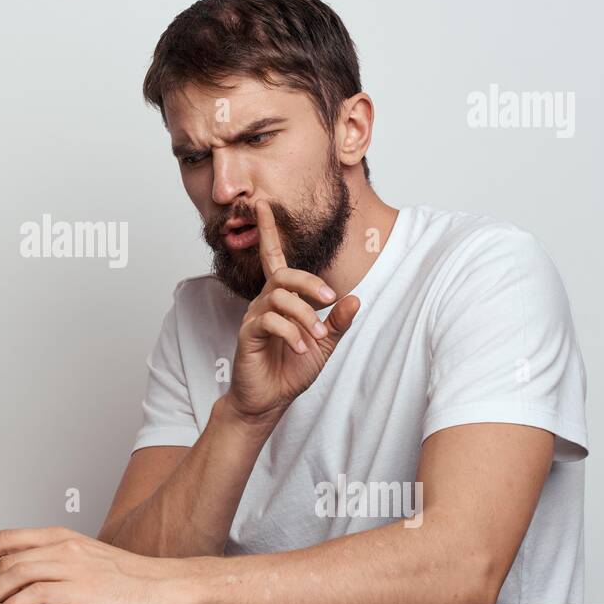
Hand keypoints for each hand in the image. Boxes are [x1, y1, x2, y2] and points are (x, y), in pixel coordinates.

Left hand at [0, 527, 195, 603]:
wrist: (164, 584)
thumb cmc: (129, 578)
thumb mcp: (86, 561)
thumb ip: (56, 564)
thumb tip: (22, 583)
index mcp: (61, 536)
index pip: (7, 538)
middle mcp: (62, 545)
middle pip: (4, 556)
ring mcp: (70, 565)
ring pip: (13, 573)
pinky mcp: (79, 588)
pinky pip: (33, 594)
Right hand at [228, 199, 360, 423]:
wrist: (270, 399)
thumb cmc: (291, 368)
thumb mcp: (325, 344)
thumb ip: (338, 321)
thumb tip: (355, 298)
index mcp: (281, 298)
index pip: (274, 258)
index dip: (269, 231)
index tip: (263, 205)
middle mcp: (265, 301)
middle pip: (283, 273)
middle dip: (310, 282)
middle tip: (331, 299)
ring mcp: (254, 317)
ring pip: (279, 297)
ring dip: (305, 315)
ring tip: (317, 336)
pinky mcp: (247, 334)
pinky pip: (270, 322)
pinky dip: (291, 333)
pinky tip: (300, 348)